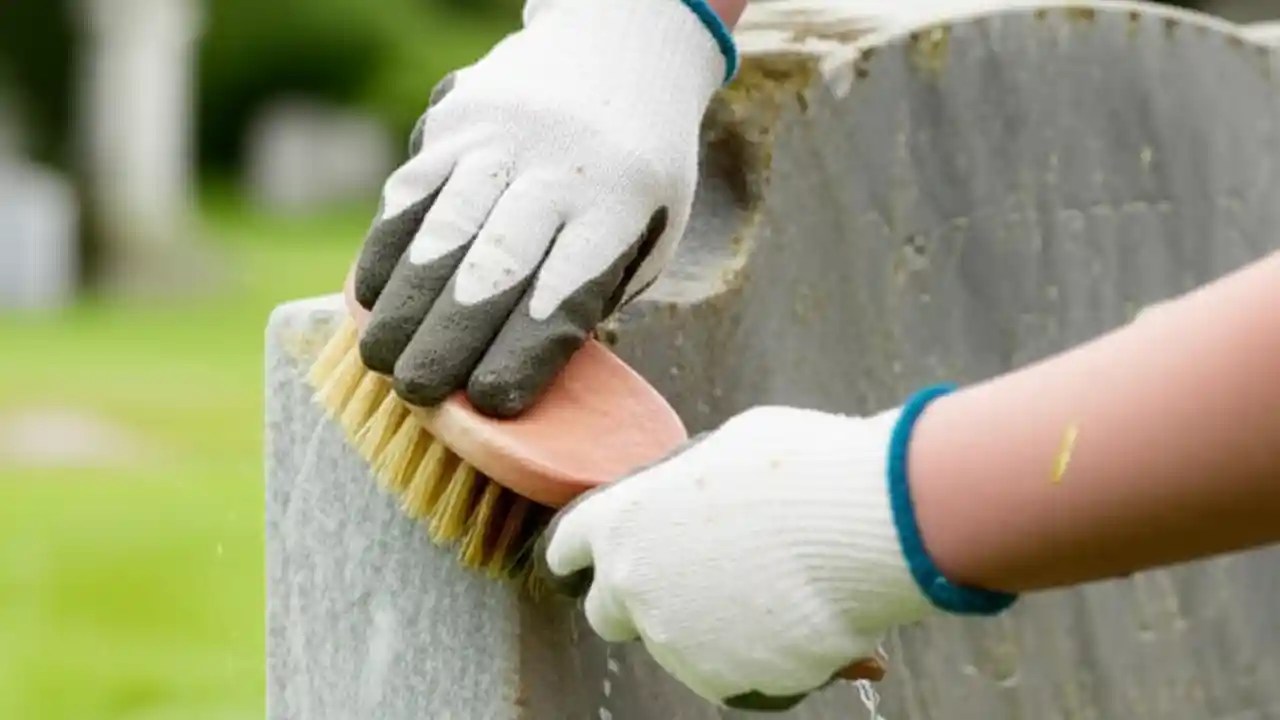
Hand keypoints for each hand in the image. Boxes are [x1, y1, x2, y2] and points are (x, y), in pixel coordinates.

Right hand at [352, 0, 727, 416]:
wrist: (620, 48)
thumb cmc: (636, 173)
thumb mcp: (648, 229)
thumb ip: (592, 290)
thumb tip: (517, 361)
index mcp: (620, 204)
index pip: (566, 291)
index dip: (525, 352)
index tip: (492, 402)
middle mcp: (559, 167)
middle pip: (496, 262)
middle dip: (452, 337)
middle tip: (417, 394)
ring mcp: (503, 137)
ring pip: (444, 227)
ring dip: (406, 302)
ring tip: (381, 359)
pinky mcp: (458, 119)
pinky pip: (412, 190)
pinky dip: (386, 248)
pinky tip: (368, 297)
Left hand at [537, 405, 938, 709]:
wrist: (866, 522)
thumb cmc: (799, 468)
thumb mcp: (723, 453)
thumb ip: (685, 491)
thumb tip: (692, 504)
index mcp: (622, 522)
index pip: (568, 548)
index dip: (582, 554)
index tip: (589, 559)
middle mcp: (634, 588)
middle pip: (609, 613)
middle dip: (638, 600)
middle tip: (691, 579)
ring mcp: (676, 644)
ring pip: (679, 644)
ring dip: (711, 623)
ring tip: (779, 582)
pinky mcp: (726, 685)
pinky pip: (735, 673)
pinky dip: (761, 654)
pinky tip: (802, 616)